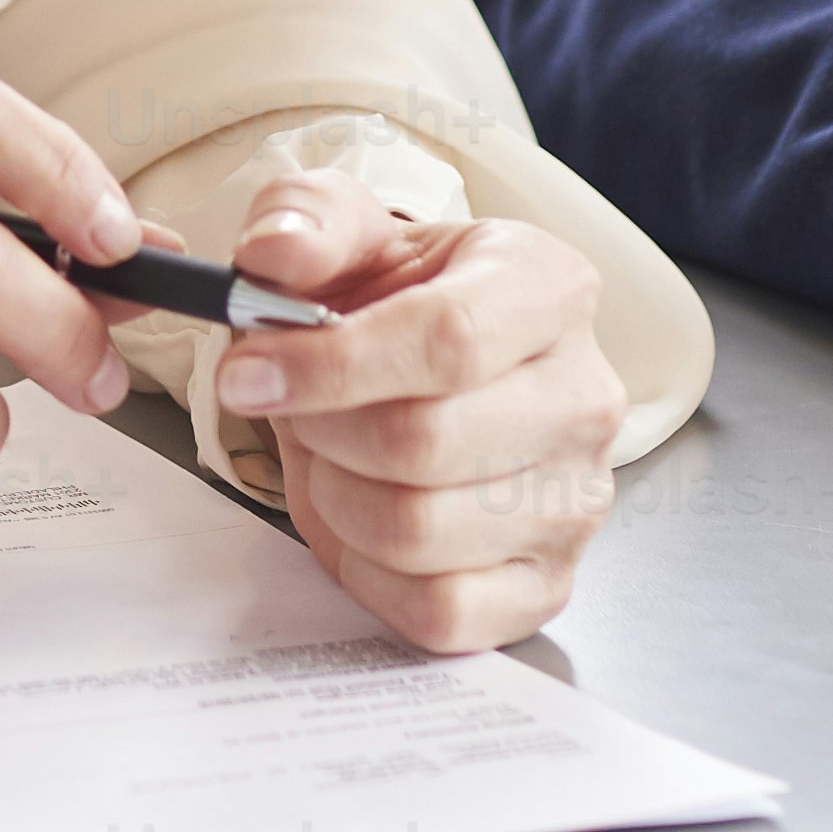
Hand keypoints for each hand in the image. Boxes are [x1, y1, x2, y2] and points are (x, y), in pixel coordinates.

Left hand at [204, 185, 622, 653]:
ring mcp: (577, 501)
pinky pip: (439, 611)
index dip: (330, 366)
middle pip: (424, 444)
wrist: (433, 370)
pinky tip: (361, 519)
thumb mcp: (347, 233)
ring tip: (334, 457)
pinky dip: (369, 573)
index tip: (247, 373)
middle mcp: (585, 397)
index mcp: (549, 288)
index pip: (448, 341)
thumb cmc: (393, 303)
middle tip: (297, 411)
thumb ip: (304, 219)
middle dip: (322, 432)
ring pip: (419, 532)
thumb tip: (273, 253)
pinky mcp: (549, 583)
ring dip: (337, 498)